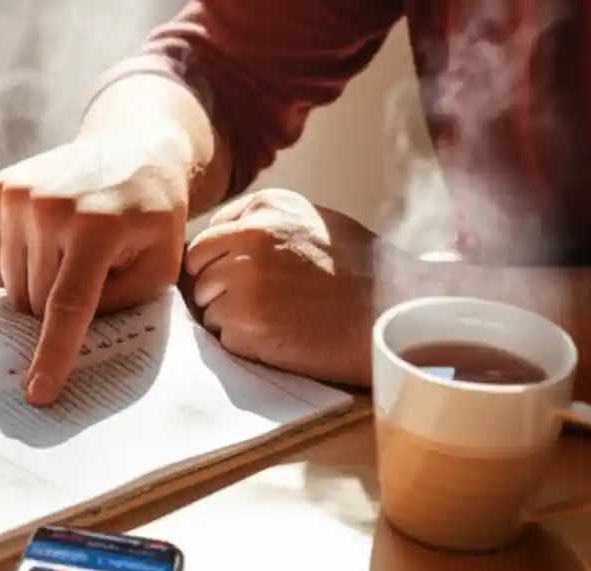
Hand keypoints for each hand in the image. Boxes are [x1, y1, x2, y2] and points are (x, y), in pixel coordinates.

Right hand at [0, 130, 190, 404]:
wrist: (133, 148)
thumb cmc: (151, 219)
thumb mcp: (158, 268)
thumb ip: (116, 307)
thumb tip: (66, 337)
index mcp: (98, 227)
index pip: (68, 305)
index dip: (52, 355)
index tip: (37, 393)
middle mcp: (51, 206)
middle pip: (34, 303)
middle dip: (59, 308)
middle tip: (92, 273)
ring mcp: (18, 194)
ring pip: (10, 287)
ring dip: (38, 286)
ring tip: (71, 252)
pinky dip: (16, 265)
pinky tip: (46, 241)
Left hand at [185, 188, 385, 386]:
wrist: (393, 313)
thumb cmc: (362, 273)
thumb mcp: (314, 222)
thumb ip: (264, 223)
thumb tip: (216, 242)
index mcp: (266, 207)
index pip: (207, 238)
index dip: (219, 265)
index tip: (243, 280)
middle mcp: (249, 237)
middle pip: (198, 271)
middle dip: (216, 290)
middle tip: (257, 306)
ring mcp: (243, 280)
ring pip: (206, 305)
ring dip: (230, 319)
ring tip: (277, 320)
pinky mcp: (245, 321)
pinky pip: (223, 336)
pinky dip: (244, 343)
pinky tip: (282, 336)